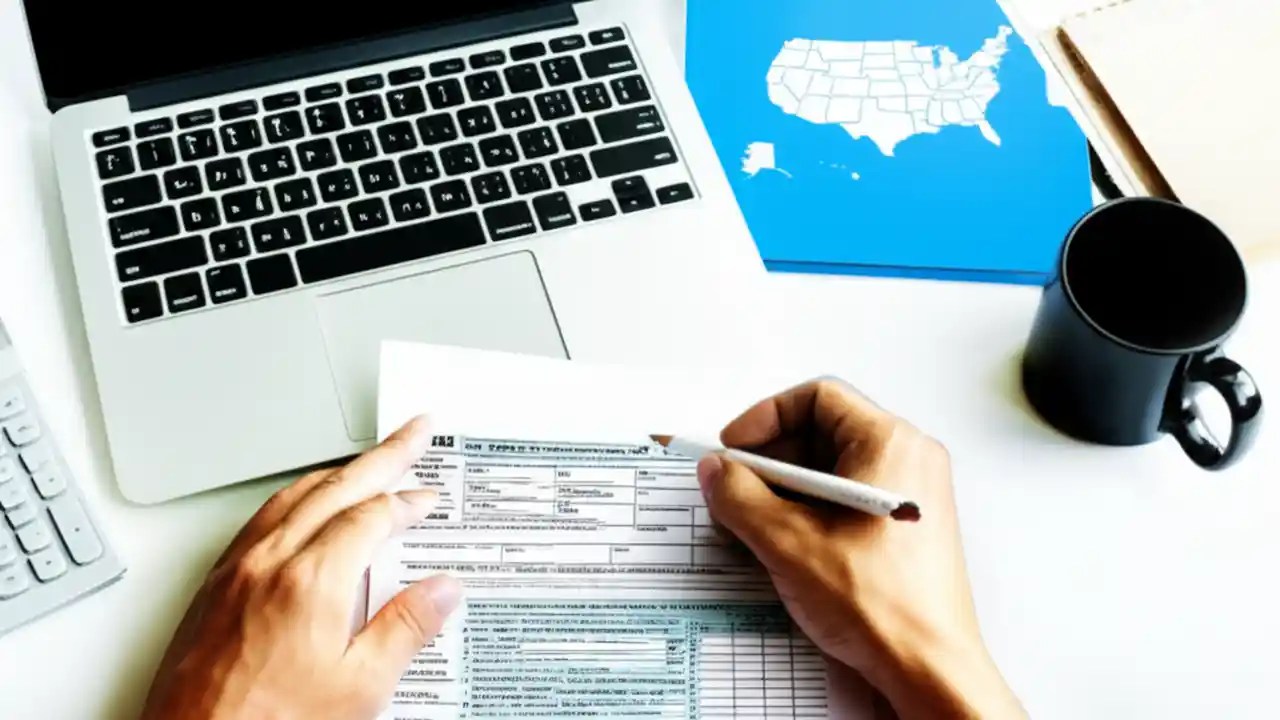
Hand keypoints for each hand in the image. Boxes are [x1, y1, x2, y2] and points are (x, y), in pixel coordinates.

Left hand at [141, 417, 462, 719]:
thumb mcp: (359, 688)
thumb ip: (405, 629)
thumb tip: (443, 590)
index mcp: (311, 581)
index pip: (371, 517)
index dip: (406, 501)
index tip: (427, 497)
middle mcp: (268, 563)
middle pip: (334, 488)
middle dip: (381, 456)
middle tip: (411, 433)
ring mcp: (235, 571)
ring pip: (292, 495)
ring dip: (335, 473)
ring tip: (363, 463)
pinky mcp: (212, 587)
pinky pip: (260, 519)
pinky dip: (295, 498)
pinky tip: (301, 507)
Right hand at [700, 380, 1023, 718]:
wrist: (927, 668)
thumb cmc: (881, 606)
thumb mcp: (788, 542)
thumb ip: (740, 497)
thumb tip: (715, 470)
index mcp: (891, 445)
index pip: (818, 397)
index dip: (766, 417)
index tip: (734, 447)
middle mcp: (909, 460)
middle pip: (823, 431)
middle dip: (771, 458)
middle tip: (735, 487)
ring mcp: (910, 495)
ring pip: (833, 468)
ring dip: (786, 489)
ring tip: (753, 522)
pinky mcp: (905, 527)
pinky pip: (848, 498)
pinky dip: (810, 510)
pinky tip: (784, 543)